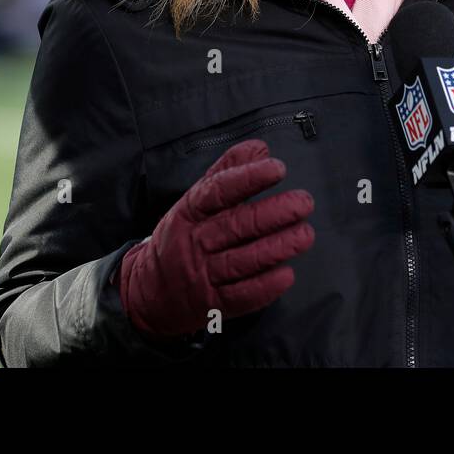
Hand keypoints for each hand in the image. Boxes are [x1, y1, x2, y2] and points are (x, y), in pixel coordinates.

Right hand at [118, 138, 314, 338]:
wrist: (148, 292)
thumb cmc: (182, 236)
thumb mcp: (195, 200)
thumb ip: (228, 172)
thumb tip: (260, 149)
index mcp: (189, 212)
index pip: (218, 191)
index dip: (248, 179)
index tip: (277, 169)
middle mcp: (195, 242)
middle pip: (236, 226)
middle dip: (273, 214)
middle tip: (304, 203)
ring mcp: (203, 275)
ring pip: (242, 261)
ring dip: (277, 248)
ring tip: (305, 235)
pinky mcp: (213, 304)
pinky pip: (241, 296)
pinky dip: (265, 286)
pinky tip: (286, 275)